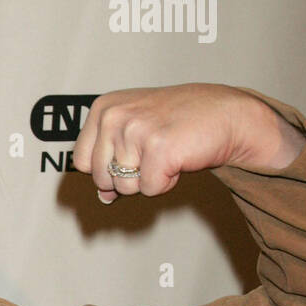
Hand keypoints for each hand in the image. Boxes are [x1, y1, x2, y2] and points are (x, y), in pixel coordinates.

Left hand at [72, 83, 305, 202]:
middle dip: (129, 176)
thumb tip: (103, 197)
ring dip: (148, 179)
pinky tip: (179, 158)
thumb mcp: (135, 135)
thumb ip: (110, 162)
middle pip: (101, 178)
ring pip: (124, 188)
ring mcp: (135, 130)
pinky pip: (149, 190)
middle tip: (154, 152)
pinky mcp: (158, 148)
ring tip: (167, 153)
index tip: (132, 152)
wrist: (225, 114)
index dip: (106, 169)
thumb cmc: (179, 123)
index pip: (80, 163)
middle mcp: (114, 115)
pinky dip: (166, 183)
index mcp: (103, 108)